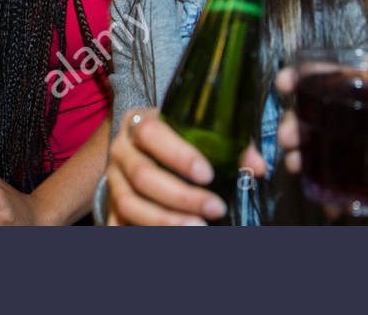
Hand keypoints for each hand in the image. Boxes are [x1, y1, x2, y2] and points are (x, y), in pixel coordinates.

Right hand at [106, 107, 267, 224]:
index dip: (179, 155)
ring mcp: (113, 181)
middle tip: (217, 208)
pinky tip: (172, 242)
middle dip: (181, 196)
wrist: (142, 151)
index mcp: (139, 124)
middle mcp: (120, 151)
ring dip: (165, 221)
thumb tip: (256, 165)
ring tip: (199, 230)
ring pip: (129, 203)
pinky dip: (141, 234)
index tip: (208, 174)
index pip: (152, 134)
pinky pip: (118, 225)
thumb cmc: (177, 141)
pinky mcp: (111, 207)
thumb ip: (228, 144)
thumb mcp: (196, 133)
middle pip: (142, 175)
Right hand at [275, 69, 367, 224]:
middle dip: (297, 119)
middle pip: (329, 114)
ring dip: (303, 154)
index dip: (317, 74)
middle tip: (286, 136)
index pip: (355, 78)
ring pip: (329, 150)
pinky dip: (328, 197)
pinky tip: (322, 202)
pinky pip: (347, 193)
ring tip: (292, 164)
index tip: (289, 79)